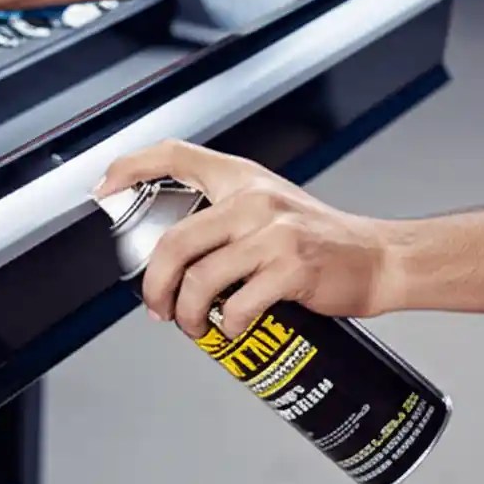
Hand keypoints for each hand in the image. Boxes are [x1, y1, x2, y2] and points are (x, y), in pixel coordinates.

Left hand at [95, 140, 390, 338]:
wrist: (379, 259)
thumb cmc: (319, 240)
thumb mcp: (268, 208)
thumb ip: (223, 216)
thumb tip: (168, 253)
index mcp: (241, 179)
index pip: (176, 155)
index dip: (131, 166)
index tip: (103, 187)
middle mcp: (253, 199)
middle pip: (175, 241)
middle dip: (155, 283)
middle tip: (157, 305)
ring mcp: (274, 233)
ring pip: (200, 278)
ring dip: (188, 313)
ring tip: (195, 324)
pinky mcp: (292, 268)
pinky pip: (239, 304)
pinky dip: (228, 324)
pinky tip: (234, 327)